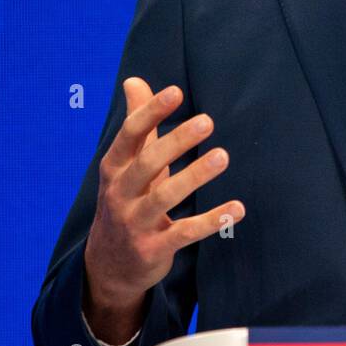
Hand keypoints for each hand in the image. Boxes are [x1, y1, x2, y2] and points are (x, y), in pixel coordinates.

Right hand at [83, 78, 243, 335]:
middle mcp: (120, 193)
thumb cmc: (125, 200)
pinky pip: (184, 233)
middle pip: (147, 163)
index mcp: (114, 168)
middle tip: (208, 121)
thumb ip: (136, 123)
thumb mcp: (126, 164)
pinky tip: (238, 208)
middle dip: (176, 141)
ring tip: (223, 156)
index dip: (151, 112)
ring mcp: (135, 223)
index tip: (176, 92)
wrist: (108, 265)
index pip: (130, 135)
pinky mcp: (153, 248)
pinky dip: (211, 221)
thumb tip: (135, 80)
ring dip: (194, 176)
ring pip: (164, 197)